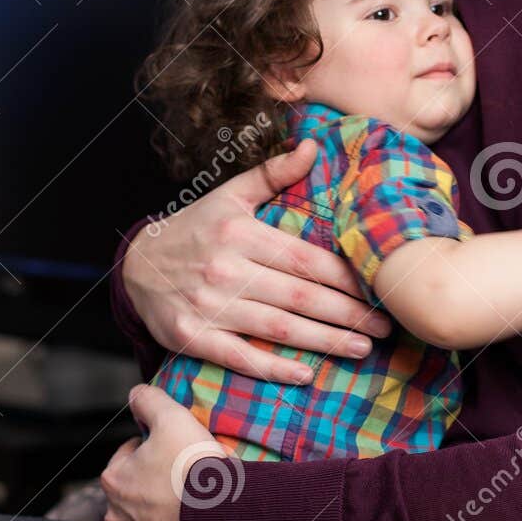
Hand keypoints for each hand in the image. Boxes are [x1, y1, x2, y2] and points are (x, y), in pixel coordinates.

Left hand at [99, 384, 230, 520]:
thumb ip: (149, 400)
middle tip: (184, 468)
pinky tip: (186, 512)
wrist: (222, 511)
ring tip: (187, 491)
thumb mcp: (172, 418)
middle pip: (136, 478)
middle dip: (156, 471)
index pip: (131, 449)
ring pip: (145, 505)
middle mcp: (115, 510)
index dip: (155, 442)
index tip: (176, 447)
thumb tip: (137, 394)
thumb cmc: (194, 467)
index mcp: (113, 477)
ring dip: (160, 498)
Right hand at [122, 137, 390, 383]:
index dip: (346, 278)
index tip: (379, 288)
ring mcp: (208, 306)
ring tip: (362, 348)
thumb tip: (313, 146)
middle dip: (348, 313)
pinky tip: (306, 374)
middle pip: (299, 296)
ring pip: (277, 328)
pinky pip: (240, 357)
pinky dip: (273, 368)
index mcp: (240, 233)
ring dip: (324, 341)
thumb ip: (273, 174)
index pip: (305, 259)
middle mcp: (225, 269)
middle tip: (385, 326)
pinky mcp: (192, 337)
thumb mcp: (229, 195)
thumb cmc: (194, 229)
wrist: (136, 266)